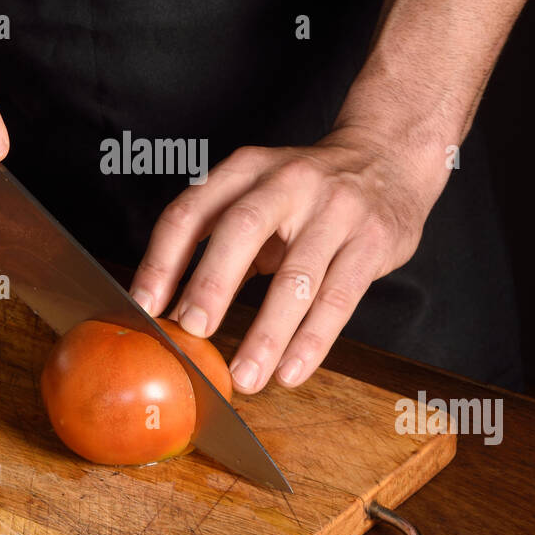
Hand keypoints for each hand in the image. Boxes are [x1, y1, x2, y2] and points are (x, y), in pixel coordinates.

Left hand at [130, 131, 445, 392]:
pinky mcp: (373, 240)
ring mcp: (336, 209)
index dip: (163, 260)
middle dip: (213, 284)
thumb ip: (218, 239)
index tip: (145, 306)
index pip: (192, 211)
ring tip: (246, 377)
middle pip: (242, 228)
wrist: (388, 157)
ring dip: (268, 333)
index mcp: (245, 169)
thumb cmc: (306, 191)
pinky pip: (340, 297)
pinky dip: (313, 340)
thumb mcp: (257, 194)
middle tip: (192, 332)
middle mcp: (287, 181)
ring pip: (297, 276)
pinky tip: (291, 371)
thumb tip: (171, 308)